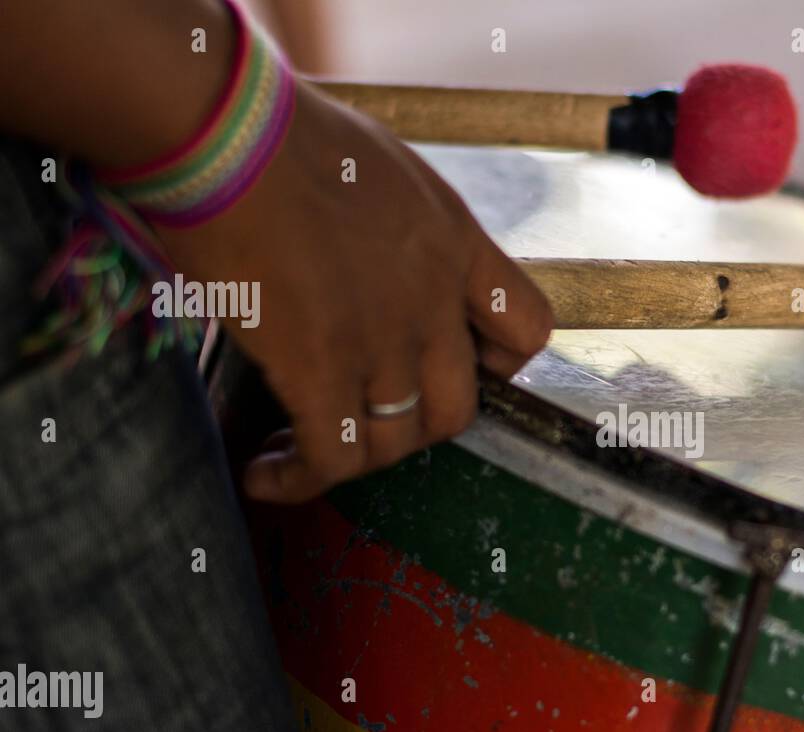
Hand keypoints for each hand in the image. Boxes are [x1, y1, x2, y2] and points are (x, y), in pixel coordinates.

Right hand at [158, 81, 553, 503]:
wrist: (227, 132)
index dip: (500, 367)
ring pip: (396, 443)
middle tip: (364, 418)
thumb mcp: (386, 169)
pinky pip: (333, 456)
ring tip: (299, 451)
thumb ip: (404, 226)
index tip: (457, 367)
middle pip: (457, 409)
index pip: (526, 330)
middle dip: (412, 429)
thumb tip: (377, 252)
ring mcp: (381, 339)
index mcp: (456, 245)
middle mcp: (432, 301)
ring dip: (354, 462)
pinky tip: (264, 474)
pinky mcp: (320, 367)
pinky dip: (299, 479)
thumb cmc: (284, 134)